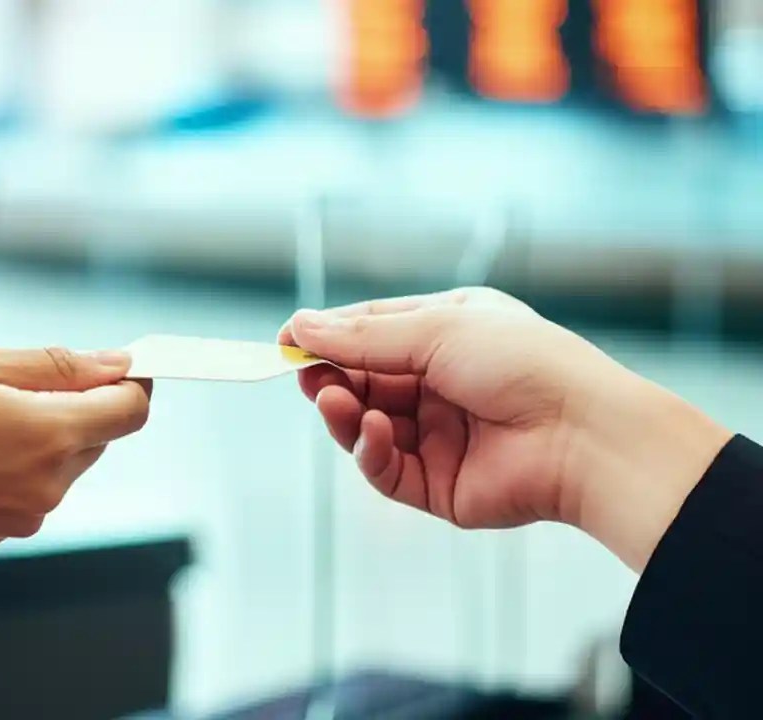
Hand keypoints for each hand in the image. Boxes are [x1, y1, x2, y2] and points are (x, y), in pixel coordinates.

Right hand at [0, 346, 150, 546]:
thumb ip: (56, 365)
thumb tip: (118, 364)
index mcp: (50, 436)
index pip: (132, 410)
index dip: (130, 380)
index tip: (112, 360)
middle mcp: (48, 485)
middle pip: (99, 435)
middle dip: (75, 402)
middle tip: (10, 380)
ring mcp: (25, 515)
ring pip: (64, 461)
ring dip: (41, 432)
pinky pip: (31, 486)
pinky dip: (14, 462)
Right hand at [280, 288, 730, 569]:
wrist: (584, 434)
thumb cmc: (525, 363)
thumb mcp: (436, 331)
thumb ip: (363, 337)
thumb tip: (299, 326)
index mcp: (448, 335)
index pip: (372, 332)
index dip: (329, 336)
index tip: (288, 340)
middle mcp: (440, 385)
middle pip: (362, 381)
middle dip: (331, 376)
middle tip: (305, 374)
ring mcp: (437, 436)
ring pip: (365, 426)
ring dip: (343, 413)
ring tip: (333, 401)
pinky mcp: (436, 484)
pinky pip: (384, 468)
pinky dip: (368, 449)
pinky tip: (370, 431)